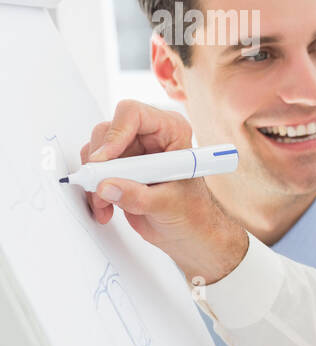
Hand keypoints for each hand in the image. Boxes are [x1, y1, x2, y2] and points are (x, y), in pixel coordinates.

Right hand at [81, 100, 248, 284]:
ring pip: (95, 152)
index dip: (115, 134)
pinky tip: (106, 208)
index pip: (133, 113)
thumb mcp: (168, 204)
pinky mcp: (118, 169)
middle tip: (102, 186)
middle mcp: (149, 135)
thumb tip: (107, 186)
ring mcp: (132, 151)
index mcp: (171, 130)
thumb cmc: (192, 213)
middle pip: (107, 132)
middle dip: (100, 162)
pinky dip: (94, 191)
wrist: (189, 232)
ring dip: (95, 180)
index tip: (104, 160)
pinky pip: (94, 171)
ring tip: (107, 204)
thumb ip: (138, 196)